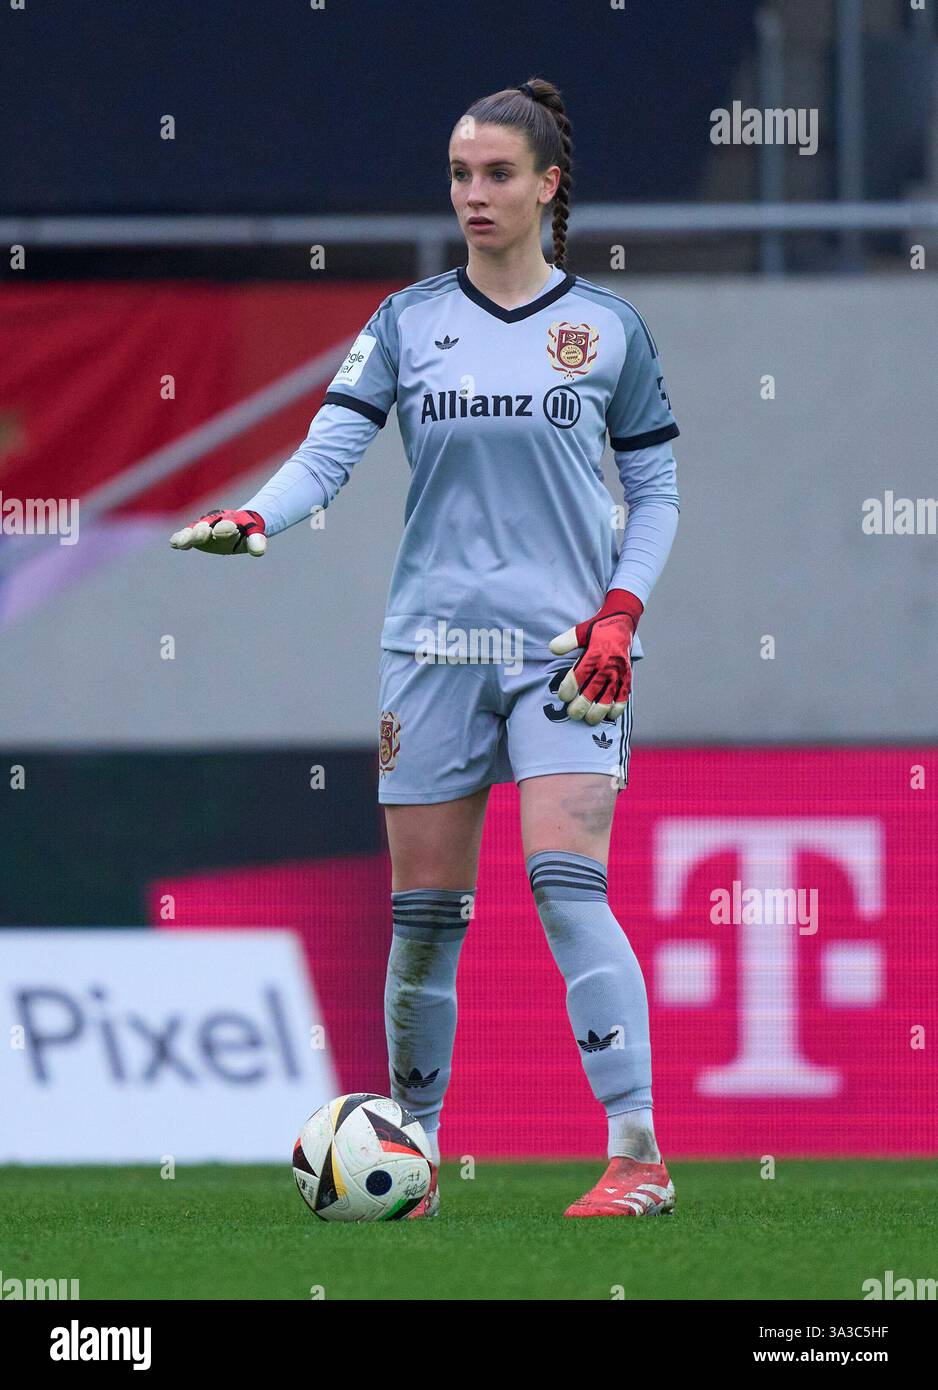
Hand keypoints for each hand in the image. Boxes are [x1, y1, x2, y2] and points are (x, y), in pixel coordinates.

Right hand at [169, 508, 266, 555]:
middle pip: (207, 525)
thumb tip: (258, 552)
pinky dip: (181, 539)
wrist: (238, 526)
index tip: (220, 532)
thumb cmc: (248, 530)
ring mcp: (205, 528)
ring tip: (179, 543)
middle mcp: (216, 522)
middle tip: (200, 533)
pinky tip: (174, 544)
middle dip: (203, 530)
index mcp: (232, 520)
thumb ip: (257, 541)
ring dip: (188, 536)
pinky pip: (187, 536)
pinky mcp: (196, 536)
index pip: (228, 525)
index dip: (225, 529)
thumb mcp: (255, 535)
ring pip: (194, 531)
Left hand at [548, 589, 642, 723]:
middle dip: (581, 706)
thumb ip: (567, 640)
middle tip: (572, 714)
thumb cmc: (598, 628)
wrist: (623, 621)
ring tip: (589, 720)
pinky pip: (624, 695)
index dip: (568, 689)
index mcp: (594, 653)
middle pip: (593, 691)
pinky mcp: (627, 676)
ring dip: (599, 712)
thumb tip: (552, 649)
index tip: (562, 696)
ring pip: (609, 698)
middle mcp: (608, 665)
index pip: (578, 676)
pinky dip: (618, 707)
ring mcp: (619, 672)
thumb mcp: (581, 630)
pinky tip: (610, 716)